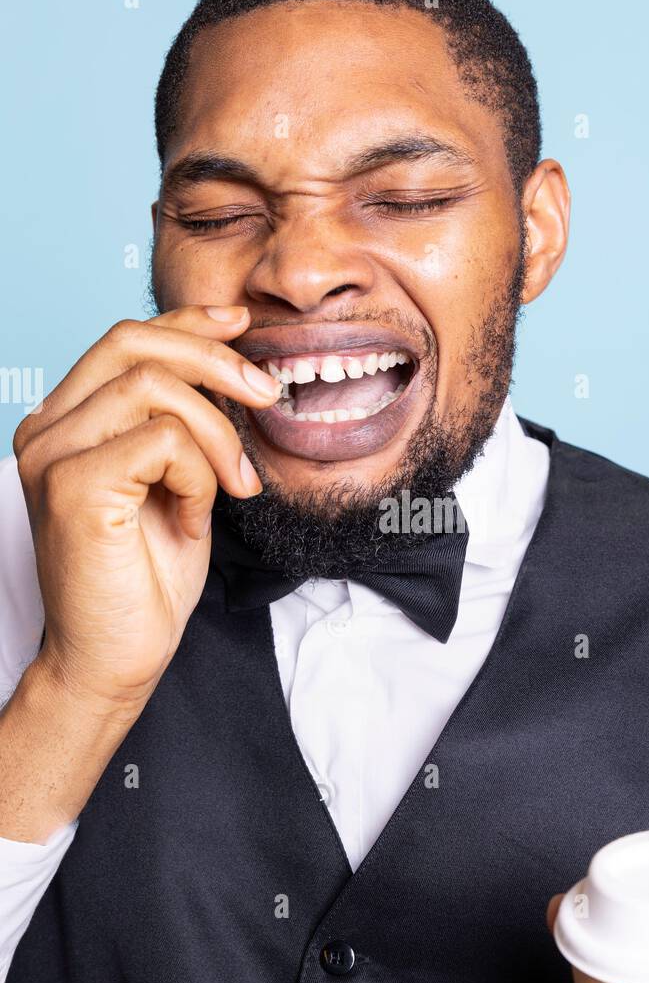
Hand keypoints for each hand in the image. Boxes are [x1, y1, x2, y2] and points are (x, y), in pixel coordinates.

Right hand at [13, 305, 280, 712]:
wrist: (112, 660)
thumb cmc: (144, 581)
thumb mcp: (175, 482)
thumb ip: (183, 424)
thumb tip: (233, 367)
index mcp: (65, 421)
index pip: (126, 339)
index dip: (188, 322)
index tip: (242, 326)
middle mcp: (47, 428)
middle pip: (134, 342)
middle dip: (215, 360)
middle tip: (267, 397)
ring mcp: (52, 454)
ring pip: (157, 388)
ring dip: (218, 434)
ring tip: (233, 488)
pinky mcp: (74, 486)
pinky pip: (164, 441)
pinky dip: (200, 476)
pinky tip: (196, 516)